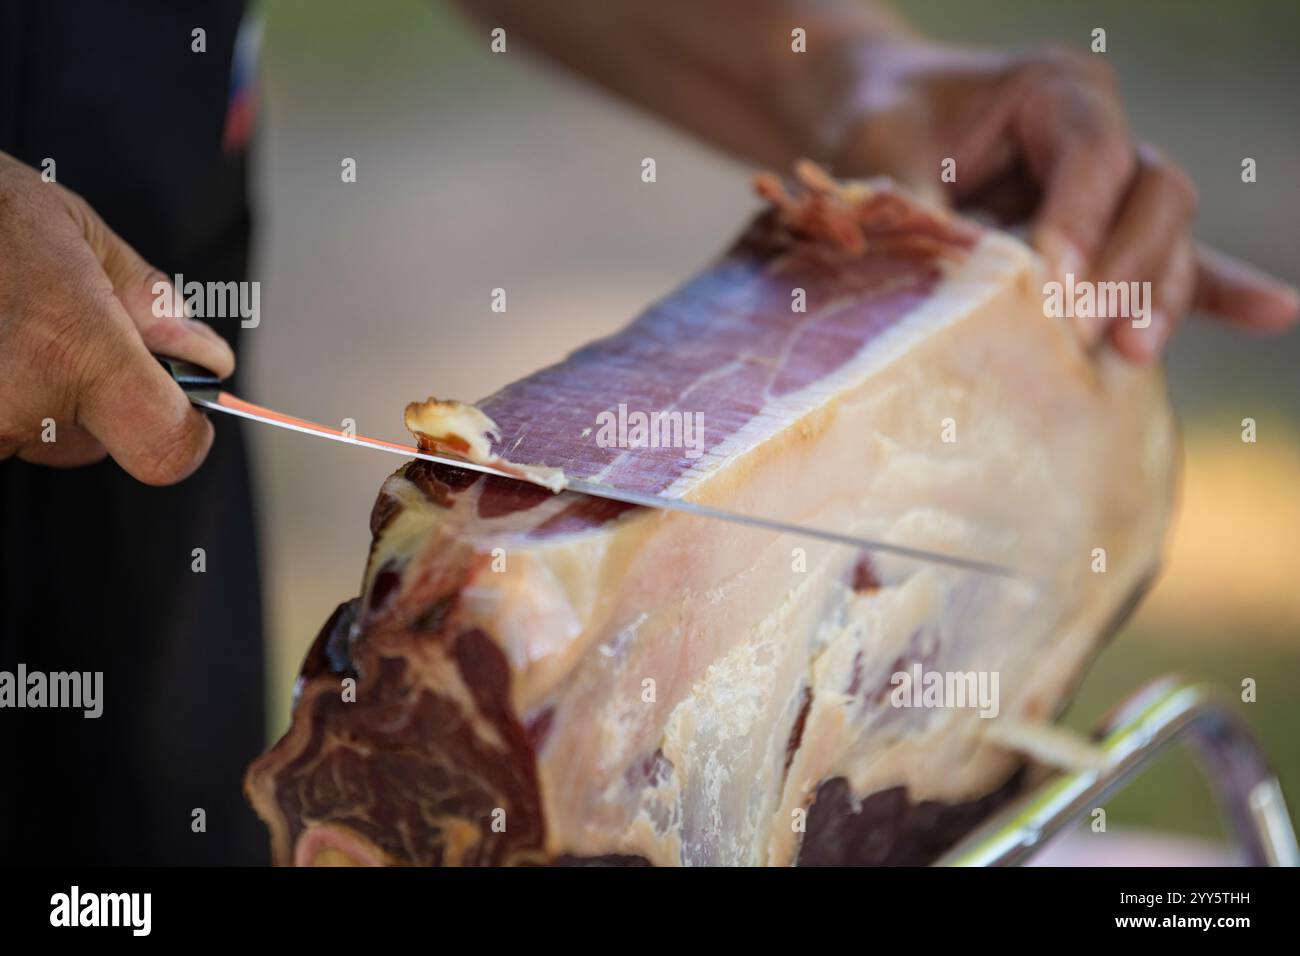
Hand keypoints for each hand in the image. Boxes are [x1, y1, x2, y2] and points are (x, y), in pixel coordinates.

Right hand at [0, 151, 234, 481]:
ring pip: (28, 439)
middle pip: (85, 445)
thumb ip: (148, 302)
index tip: (185, 414)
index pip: (166, 450)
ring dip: (28, 397)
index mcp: (71, 347)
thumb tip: (205, 357)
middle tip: (47, 326)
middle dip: (86, 398)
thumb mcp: (73, 231)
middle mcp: (14, 400)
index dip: (185, 436)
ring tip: (0, 322)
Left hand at [797, 39, 1298, 361]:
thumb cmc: (881, 123)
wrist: (877, 115)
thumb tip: (945, 294)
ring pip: (1168, 236)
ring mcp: (1111, 188)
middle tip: (1085, 330)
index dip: (1082, 222)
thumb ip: (920, 212)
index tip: (1054, 287)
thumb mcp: (884, 154)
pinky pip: (1170, 262)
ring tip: (1132, 351)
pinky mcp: (1105, 237)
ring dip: (1157, 296)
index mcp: (1057, 93)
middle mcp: (1100, 135)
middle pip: (1155, 193)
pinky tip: (1273, 313)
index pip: (1093, 157)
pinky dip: (1216, 292)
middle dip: (1128, 266)